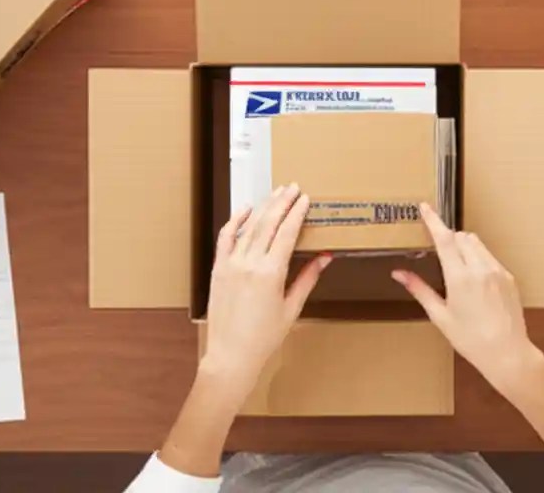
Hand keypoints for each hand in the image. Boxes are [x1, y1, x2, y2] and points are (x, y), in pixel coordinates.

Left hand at [199, 184, 330, 399]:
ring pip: (249, 226)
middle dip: (282, 203)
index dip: (297, 213)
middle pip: (269, 223)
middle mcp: (249, 264)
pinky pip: (226, 237)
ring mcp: (231, 264)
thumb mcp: (292, 308)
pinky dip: (236, 221)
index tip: (305, 199)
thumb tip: (325, 256)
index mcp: (271, 273)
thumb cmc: (263, 337)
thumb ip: (307, 277)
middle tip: (293, 188)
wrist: (231, 355)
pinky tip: (246, 210)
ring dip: (264, 207)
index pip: (287, 233)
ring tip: (276, 193)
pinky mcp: (219, 269)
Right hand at [392, 203, 543, 396]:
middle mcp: (480, 269)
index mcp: (460, 278)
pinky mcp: (509, 277)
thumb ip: (419, 289)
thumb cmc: (470, 339)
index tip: (425, 207)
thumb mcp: (440, 315)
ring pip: (478, 244)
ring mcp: (498, 271)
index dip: (433, 220)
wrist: (507, 353)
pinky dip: (479, 259)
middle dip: (449, 237)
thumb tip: (399, 273)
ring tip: (457, 267)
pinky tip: (475, 281)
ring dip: (464, 246)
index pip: (445, 239)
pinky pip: (490, 258)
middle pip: (462, 237)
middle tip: (439, 249)